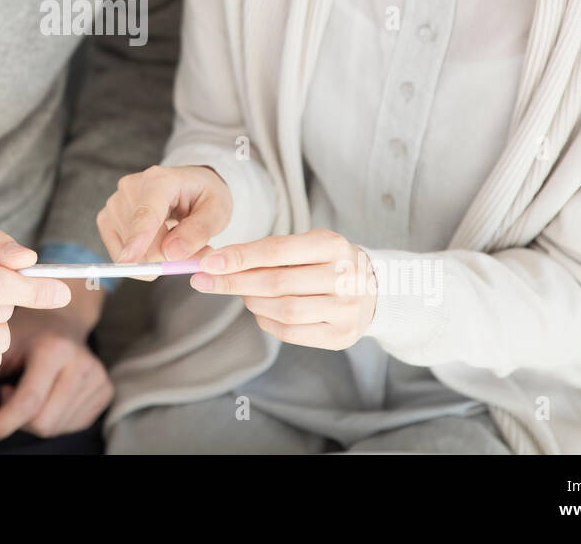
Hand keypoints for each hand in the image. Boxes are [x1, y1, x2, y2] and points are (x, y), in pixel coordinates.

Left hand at [0, 288, 111, 444]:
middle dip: (16, 419)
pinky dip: (50, 418)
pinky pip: (69, 426)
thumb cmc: (22, 336)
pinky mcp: (106, 392)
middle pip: (42, 423)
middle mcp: (83, 364)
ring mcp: (99, 378)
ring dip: (32, 419)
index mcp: (55, 348)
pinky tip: (47, 394)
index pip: (28, 403)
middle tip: (8, 391)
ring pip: (55, 429)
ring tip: (29, 388)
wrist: (59, 321)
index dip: (0, 425)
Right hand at [96, 164, 232, 267]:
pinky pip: (120, 255)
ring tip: (175, 242)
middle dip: (166, 257)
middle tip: (193, 251)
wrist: (190, 186)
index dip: (137, 239)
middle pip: (141, 241)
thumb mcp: (217, 211)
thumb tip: (171, 253)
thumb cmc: (204, 196)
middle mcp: (130, 187)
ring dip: (155, 259)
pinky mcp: (106, 219)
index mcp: (160, 180)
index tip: (128, 261)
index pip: (146, 213)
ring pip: (130, 252)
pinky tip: (156, 245)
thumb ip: (199, 231)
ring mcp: (115, 203)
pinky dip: (140, 260)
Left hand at [189, 231, 378, 349]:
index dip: (240, 257)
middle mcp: (344, 277)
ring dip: (252, 302)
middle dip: (234, 281)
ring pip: (283, 310)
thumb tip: (219, 261)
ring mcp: (346, 309)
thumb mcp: (308, 246)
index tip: (209, 262)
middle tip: (206, 280)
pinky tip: (260, 311)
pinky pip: (292, 332)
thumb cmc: (327, 263)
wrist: (374, 289)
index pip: (278, 250)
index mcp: (333, 245)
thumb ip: (270, 252)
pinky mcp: (341, 335)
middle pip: (277, 282)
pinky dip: (267, 321)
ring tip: (242, 293)